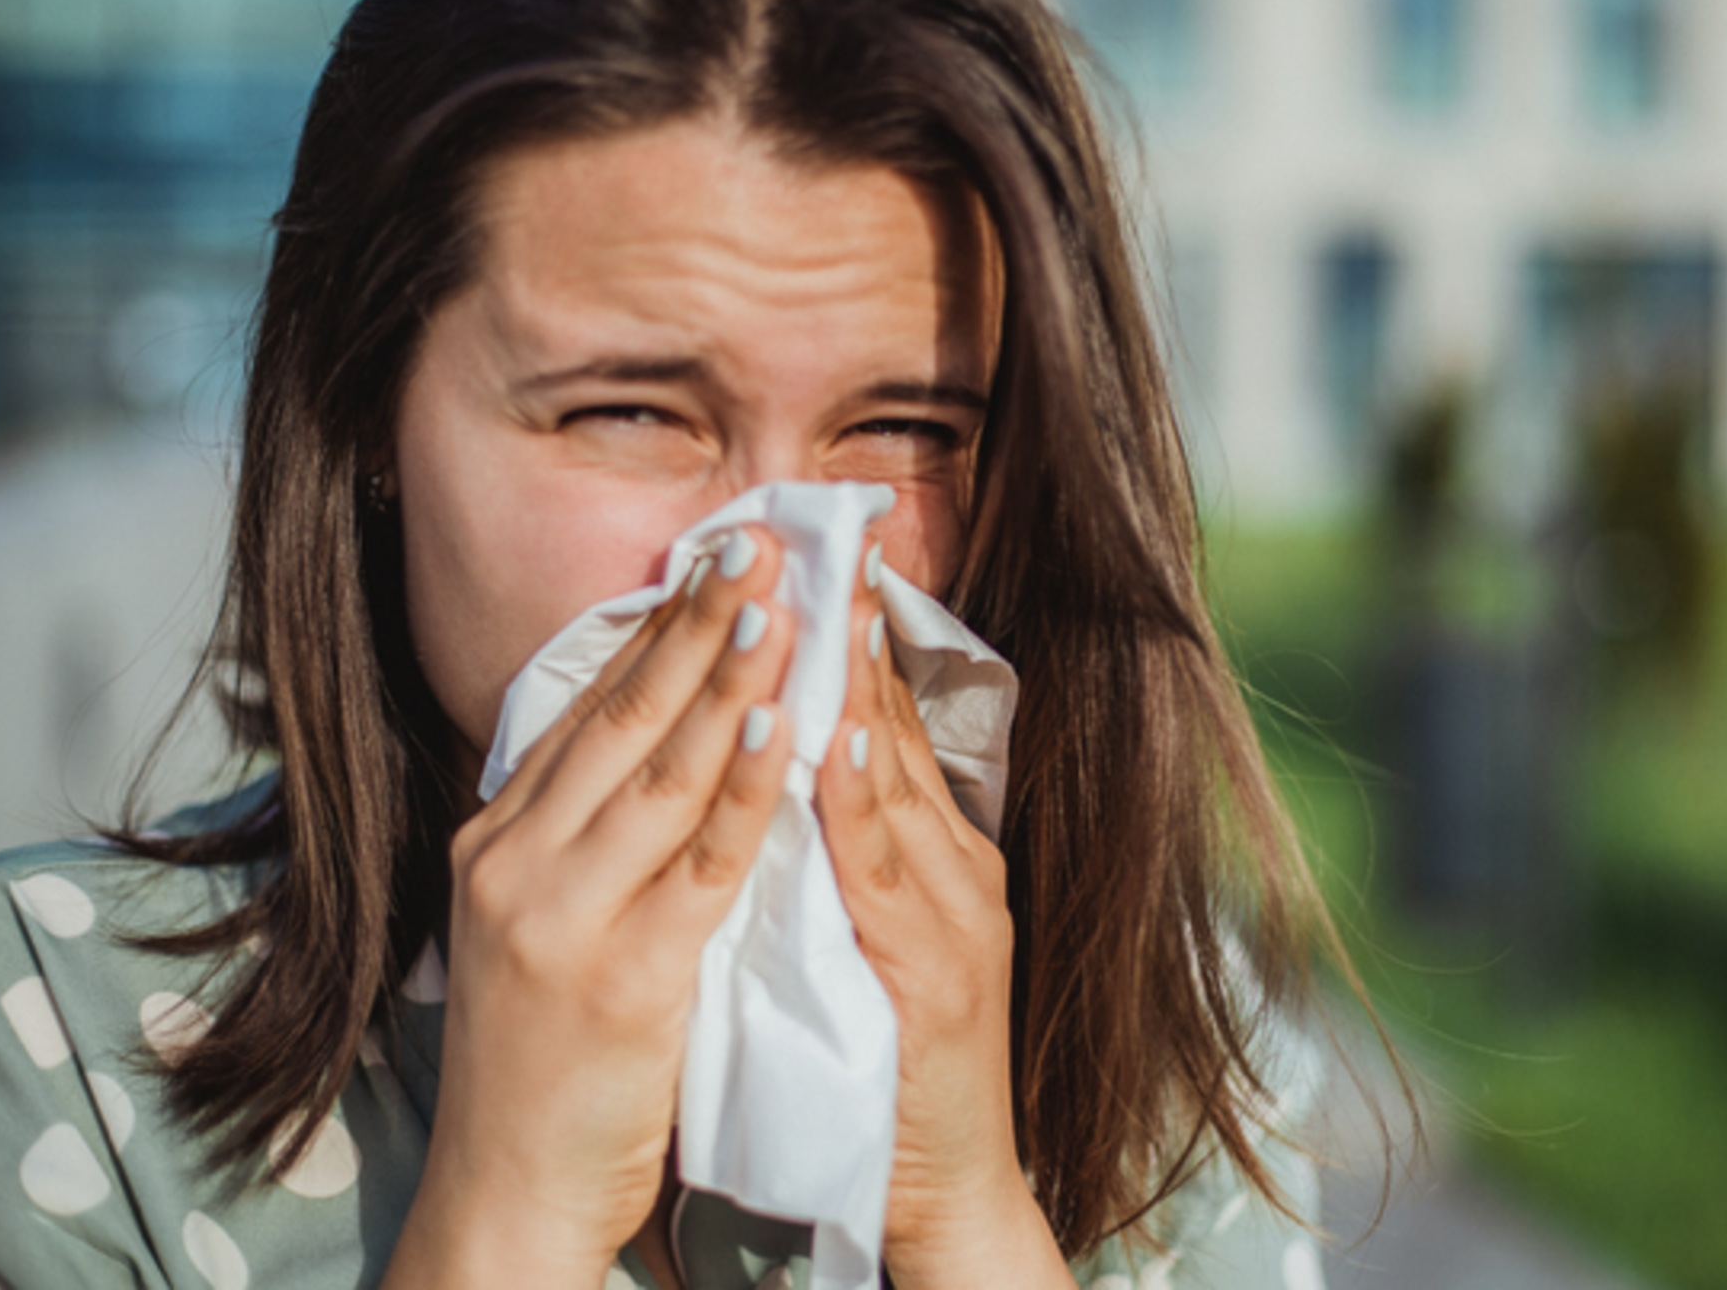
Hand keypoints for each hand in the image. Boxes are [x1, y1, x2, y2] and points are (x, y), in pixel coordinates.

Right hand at [383, 529, 797, 1289]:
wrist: (506, 1190)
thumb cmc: (540, 1058)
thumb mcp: (535, 921)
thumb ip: (579, 834)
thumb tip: (643, 739)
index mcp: (497, 838)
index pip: (584, 705)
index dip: (653, 624)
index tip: (710, 556)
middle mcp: (514, 859)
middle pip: (620, 714)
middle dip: (695, 619)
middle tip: (755, 539)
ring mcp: (558, 913)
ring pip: (659, 769)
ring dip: (727, 678)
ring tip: (779, 600)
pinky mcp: (620, 975)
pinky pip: (697, 862)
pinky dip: (739, 790)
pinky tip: (775, 729)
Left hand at [817, 552, 1074, 1289]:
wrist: (944, 1191)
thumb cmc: (886, 1064)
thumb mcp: (857, 935)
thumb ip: (829, 853)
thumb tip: (772, 766)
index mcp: (924, 854)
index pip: (871, 722)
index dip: (839, 636)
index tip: (803, 552)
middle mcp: (950, 866)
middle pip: (890, 726)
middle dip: (851, 628)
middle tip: (817, 535)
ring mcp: (954, 916)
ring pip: (897, 781)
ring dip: (860, 689)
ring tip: (828, 600)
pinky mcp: (945, 975)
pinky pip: (890, 879)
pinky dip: (863, 808)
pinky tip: (835, 745)